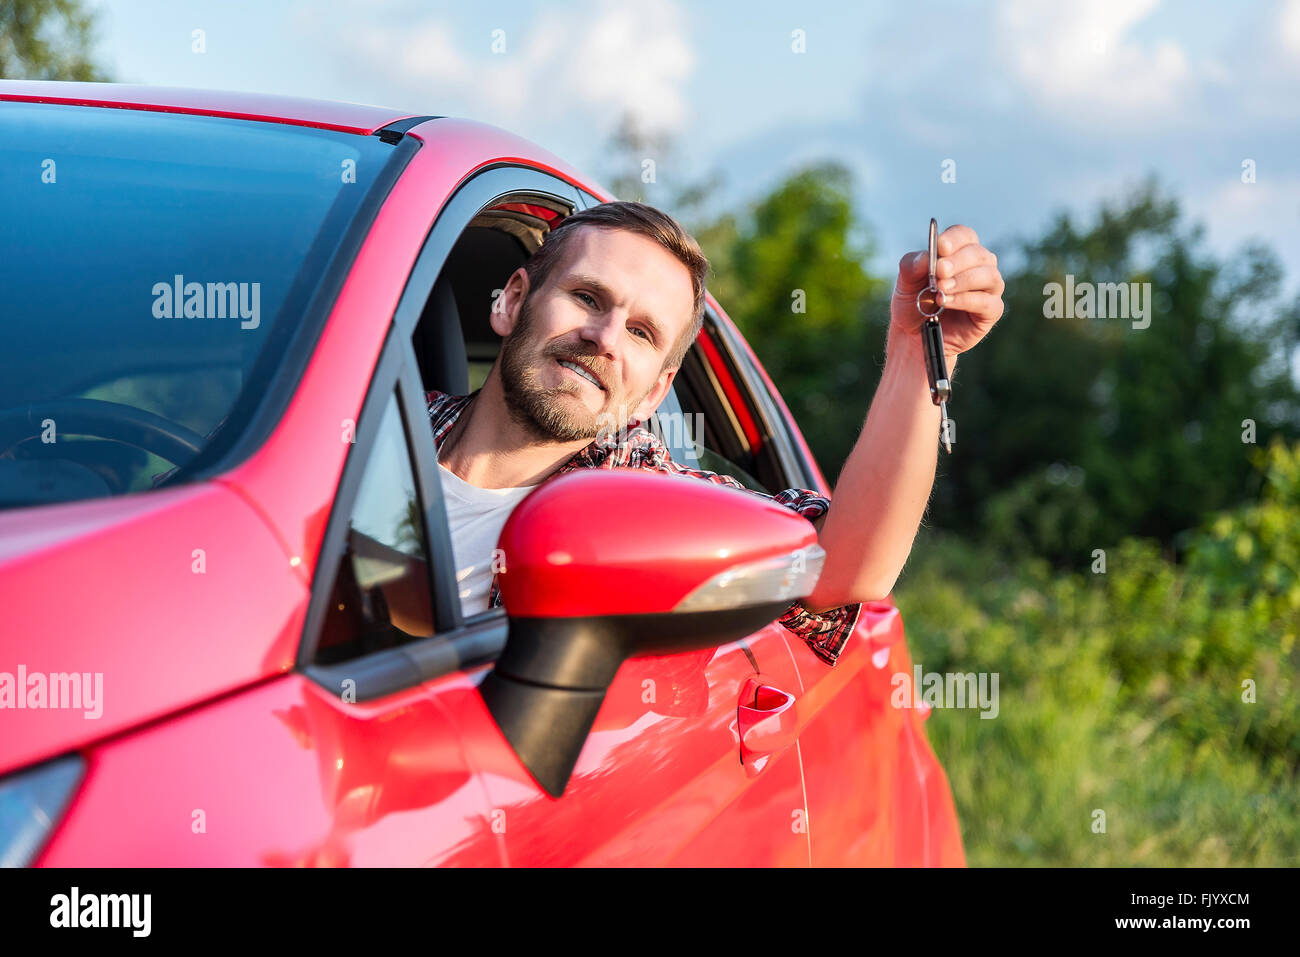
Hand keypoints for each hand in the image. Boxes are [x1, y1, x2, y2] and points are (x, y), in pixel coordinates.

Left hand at [889, 223, 1003, 360]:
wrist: (913, 336)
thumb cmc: (913, 304)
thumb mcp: (904, 284)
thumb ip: (911, 267)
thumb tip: (926, 256)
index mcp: (958, 252)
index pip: (965, 236)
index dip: (954, 239)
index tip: (940, 247)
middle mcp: (978, 267)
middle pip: (978, 254)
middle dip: (957, 262)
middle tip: (939, 272)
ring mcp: (988, 289)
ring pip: (989, 276)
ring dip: (963, 281)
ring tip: (941, 290)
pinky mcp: (990, 311)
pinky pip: (988, 302)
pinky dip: (967, 300)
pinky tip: (948, 302)